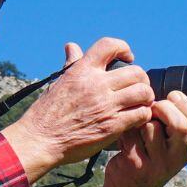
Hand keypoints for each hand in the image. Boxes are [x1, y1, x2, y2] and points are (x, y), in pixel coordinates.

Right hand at [1, 38, 154, 180]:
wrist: (40, 140)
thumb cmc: (47, 113)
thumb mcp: (59, 82)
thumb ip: (71, 64)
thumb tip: (71, 46)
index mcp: (81, 71)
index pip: (109, 45)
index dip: (123, 48)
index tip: (127, 58)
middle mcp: (95, 85)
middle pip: (136, 72)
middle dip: (141, 80)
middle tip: (137, 88)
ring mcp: (105, 105)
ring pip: (143, 92)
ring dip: (146, 98)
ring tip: (140, 103)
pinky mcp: (112, 126)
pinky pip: (141, 114)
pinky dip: (143, 116)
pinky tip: (136, 119)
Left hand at [100, 90, 186, 186]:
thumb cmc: (150, 158)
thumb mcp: (170, 147)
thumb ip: (174, 124)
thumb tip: (170, 95)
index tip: (173, 96)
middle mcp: (176, 159)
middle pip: (180, 125)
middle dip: (164, 108)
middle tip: (154, 107)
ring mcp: (157, 164)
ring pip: (151, 126)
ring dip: (141, 120)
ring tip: (138, 127)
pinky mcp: (135, 164)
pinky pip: (131, 134)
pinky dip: (126, 130)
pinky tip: (125, 137)